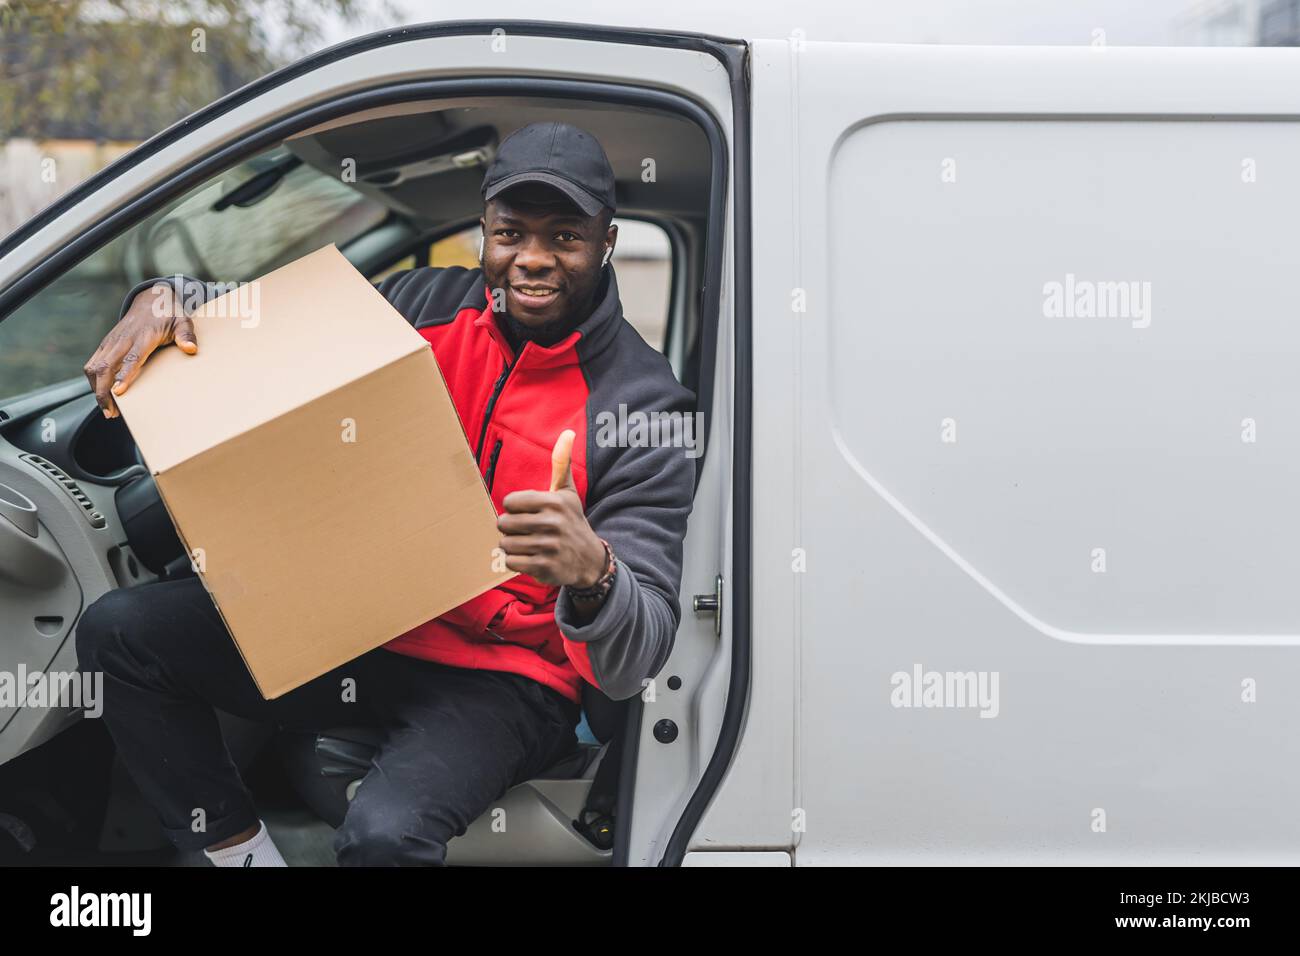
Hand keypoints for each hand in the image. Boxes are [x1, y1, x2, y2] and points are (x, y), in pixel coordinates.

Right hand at [84, 283, 197, 417]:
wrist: (150, 300)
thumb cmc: (169, 314)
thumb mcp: (183, 321)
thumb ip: (186, 334)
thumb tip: (191, 349)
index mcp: (143, 336)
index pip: (132, 358)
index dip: (124, 375)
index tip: (118, 392)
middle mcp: (122, 340)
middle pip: (106, 366)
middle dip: (103, 391)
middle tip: (111, 413)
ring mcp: (111, 342)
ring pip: (94, 367)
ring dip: (96, 389)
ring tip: (108, 409)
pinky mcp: (105, 345)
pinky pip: (93, 364)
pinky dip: (93, 381)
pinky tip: (102, 395)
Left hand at [497, 430, 606, 588]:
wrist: (589, 559)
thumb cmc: (572, 521)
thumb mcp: (567, 493)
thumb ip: (561, 463)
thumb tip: (568, 433)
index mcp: (554, 502)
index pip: (510, 502)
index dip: (515, 508)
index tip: (528, 513)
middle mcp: (553, 523)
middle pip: (504, 523)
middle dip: (510, 528)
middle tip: (525, 531)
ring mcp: (549, 547)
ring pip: (505, 543)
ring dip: (511, 546)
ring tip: (526, 545)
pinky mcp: (544, 567)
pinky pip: (511, 562)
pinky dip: (516, 562)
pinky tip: (529, 558)